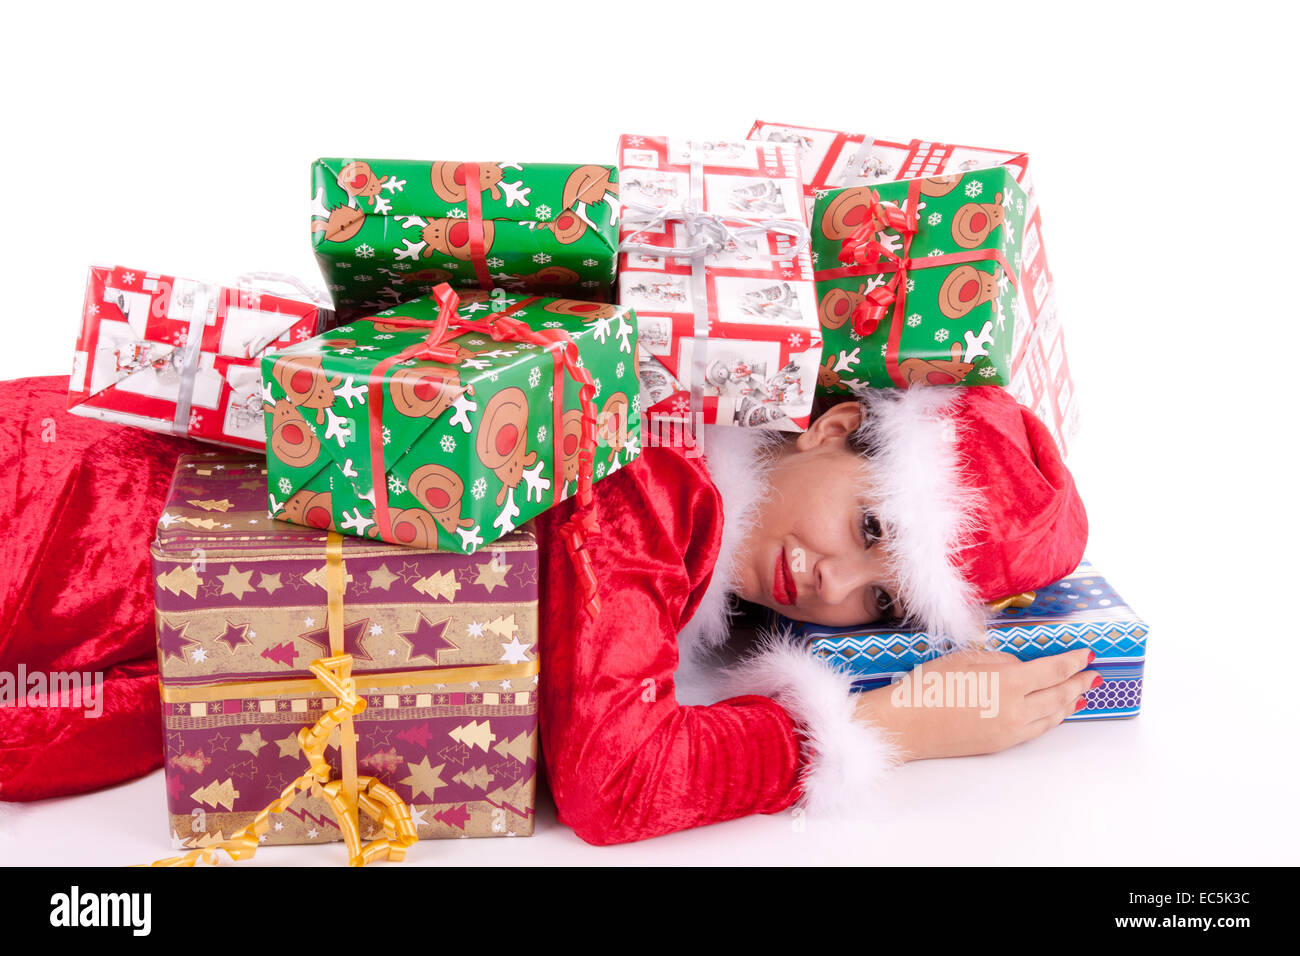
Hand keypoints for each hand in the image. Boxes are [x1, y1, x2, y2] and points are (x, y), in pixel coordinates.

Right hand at [853, 647, 1099, 760]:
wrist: (908, 724)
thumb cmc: (929, 686)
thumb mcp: (966, 658)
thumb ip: (1001, 660)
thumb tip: (1020, 667)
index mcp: (1009, 682)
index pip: (1054, 670)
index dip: (1074, 662)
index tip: (1087, 655)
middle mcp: (1017, 709)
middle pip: (1060, 695)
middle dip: (1079, 683)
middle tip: (1093, 675)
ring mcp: (1011, 730)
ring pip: (1052, 716)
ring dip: (1069, 702)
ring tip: (1079, 694)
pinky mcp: (1001, 743)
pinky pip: (1037, 729)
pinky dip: (1051, 718)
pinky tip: (1053, 713)